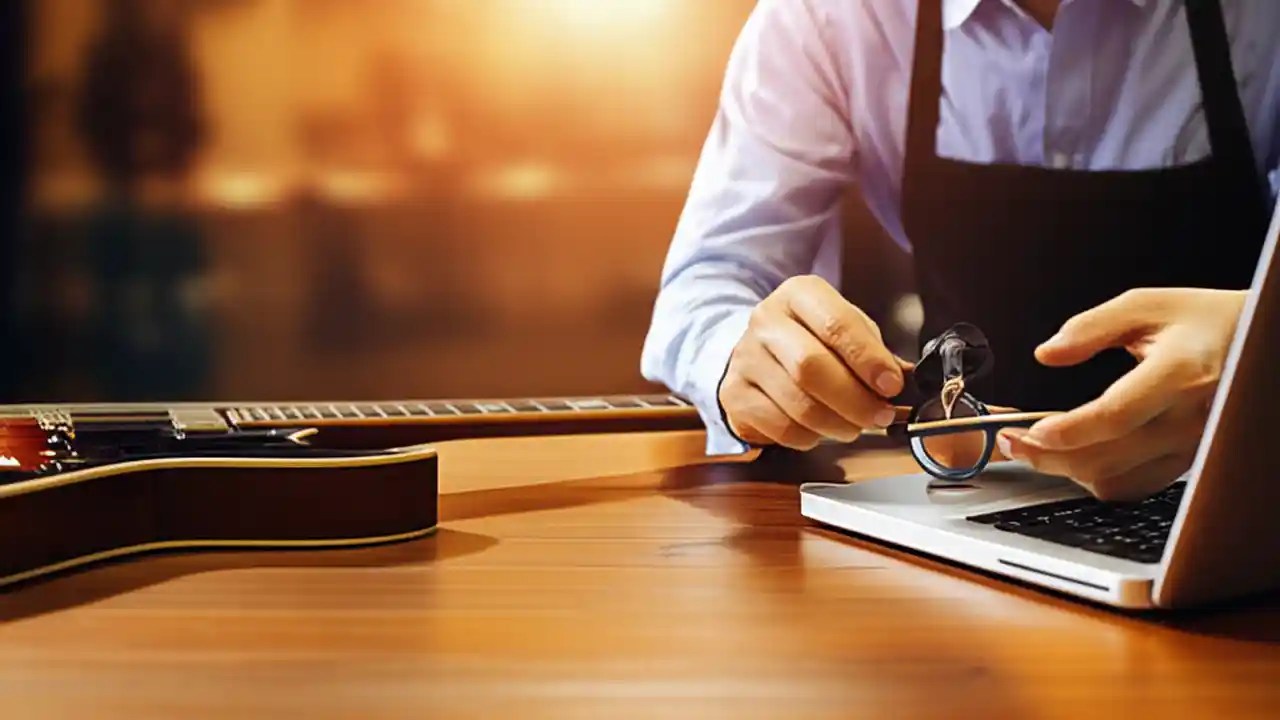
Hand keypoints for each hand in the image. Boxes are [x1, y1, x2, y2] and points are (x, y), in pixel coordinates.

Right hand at [719, 276, 907, 449]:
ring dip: (838, 423)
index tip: (892, 385)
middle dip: (855, 399)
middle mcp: (766, 321)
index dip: (868, 359)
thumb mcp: (843, 327)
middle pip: (811, 367)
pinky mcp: (734, 395)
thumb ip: (872, 350)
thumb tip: (903, 379)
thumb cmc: (810, 338)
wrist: (756, 350)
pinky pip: (780, 428)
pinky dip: (811, 437)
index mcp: (799, 294)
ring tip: (855, 425)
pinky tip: (821, 429)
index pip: (836, 324)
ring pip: (798, 404)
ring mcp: (745, 359)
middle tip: (880, 415)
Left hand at [997, 288, 1246, 501]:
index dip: (1068, 429)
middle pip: (1106, 456)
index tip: (1031, 430)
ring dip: (1065, 470)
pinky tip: (1074, 457)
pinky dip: (1096, 477)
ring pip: (1116, 480)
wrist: (1260, 345)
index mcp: (1179, 373)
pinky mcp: (1186, 462)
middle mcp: (1188, 418)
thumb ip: (1091, 326)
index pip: (1116, 415)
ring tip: (1034, 448)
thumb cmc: (1208, 322)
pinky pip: (1134, 485)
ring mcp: (1189, 446)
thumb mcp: (1148, 304)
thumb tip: (1048, 353)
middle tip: (1010, 439)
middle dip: (1047, 454)